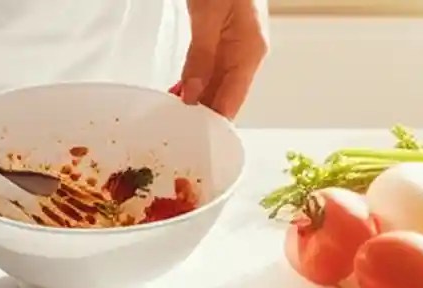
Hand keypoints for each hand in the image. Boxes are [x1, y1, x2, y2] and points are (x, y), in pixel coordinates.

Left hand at [176, 0, 269, 118]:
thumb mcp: (208, 17)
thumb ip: (200, 55)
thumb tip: (192, 94)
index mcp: (250, 52)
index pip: (233, 100)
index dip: (215, 122)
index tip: (195, 137)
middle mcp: (245, 55)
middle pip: (222, 96)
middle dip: (200, 114)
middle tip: (177, 128)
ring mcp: (233, 48)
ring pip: (213, 86)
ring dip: (194, 99)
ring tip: (172, 113)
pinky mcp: (220, 41)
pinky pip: (207, 70)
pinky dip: (191, 83)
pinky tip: (177, 92)